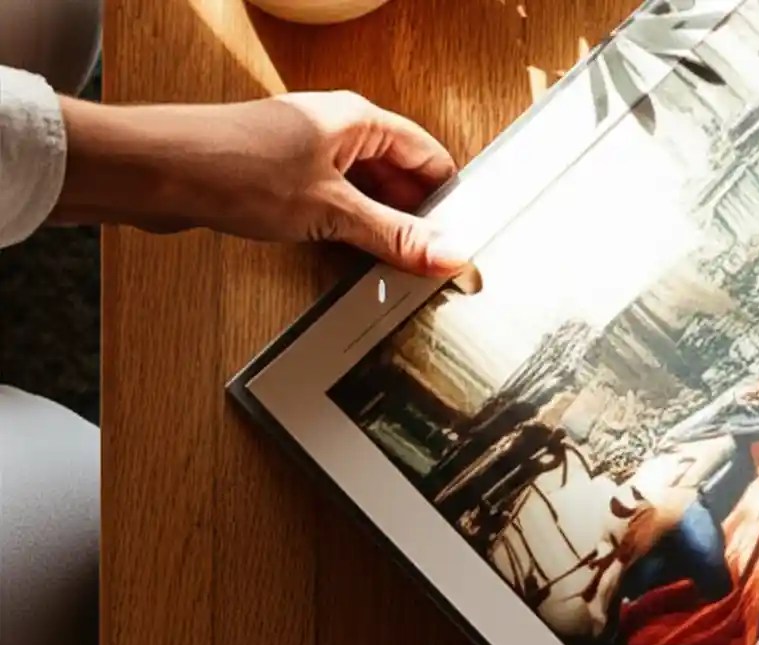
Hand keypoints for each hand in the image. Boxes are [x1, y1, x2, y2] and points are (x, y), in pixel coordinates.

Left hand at [53, 90, 464, 275]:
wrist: (157, 171)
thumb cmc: (234, 167)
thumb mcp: (332, 211)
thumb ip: (395, 236)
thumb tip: (448, 253)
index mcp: (359, 120)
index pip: (429, 157)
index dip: (447, 201)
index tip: (456, 242)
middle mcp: (337, 130)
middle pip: (399, 177)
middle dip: (412, 221)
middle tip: (424, 264)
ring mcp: (308, 153)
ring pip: (364, 194)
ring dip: (376, 229)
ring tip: (385, 266)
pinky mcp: (282, 177)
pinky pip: (332, 204)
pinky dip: (344, 230)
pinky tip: (343, 258)